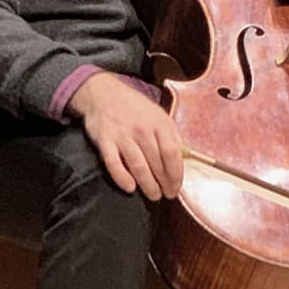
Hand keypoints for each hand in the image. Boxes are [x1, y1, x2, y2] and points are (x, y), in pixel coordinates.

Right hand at [68, 73, 183, 199]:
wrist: (104, 94)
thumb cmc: (136, 108)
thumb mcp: (159, 115)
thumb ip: (171, 135)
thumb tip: (184, 158)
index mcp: (159, 123)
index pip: (172, 153)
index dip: (176, 173)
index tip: (177, 186)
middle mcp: (142, 130)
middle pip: (157, 162)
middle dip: (164, 182)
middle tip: (167, 194)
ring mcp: (122, 135)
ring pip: (138, 165)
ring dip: (147, 184)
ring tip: (154, 195)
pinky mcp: (104, 140)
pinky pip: (113, 163)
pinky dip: (121, 177)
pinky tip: (130, 188)